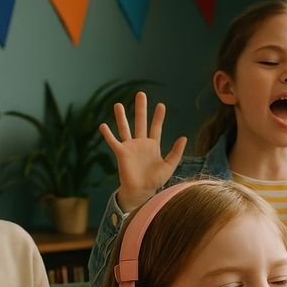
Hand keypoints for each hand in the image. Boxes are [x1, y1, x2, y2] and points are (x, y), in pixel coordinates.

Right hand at [99, 91, 187, 211]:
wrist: (142, 192)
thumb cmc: (155, 181)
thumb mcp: (169, 166)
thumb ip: (176, 152)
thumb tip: (183, 137)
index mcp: (153, 146)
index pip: (156, 127)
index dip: (158, 117)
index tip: (161, 105)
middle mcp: (141, 143)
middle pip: (140, 122)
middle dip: (141, 108)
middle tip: (141, 94)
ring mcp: (130, 147)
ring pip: (125, 128)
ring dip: (121, 117)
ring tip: (118, 104)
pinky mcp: (121, 153)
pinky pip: (113, 142)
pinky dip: (108, 134)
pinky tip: (103, 125)